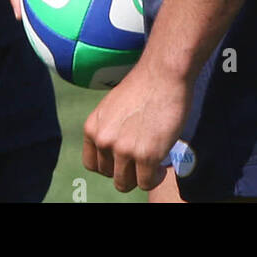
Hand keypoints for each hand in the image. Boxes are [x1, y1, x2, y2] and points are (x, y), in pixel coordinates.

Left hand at [83, 59, 191, 193]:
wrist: (164, 73)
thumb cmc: (144, 86)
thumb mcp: (113, 107)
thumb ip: (109, 128)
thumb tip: (114, 150)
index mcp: (93, 127)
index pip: (92, 164)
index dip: (109, 165)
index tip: (124, 160)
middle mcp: (104, 140)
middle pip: (110, 175)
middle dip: (127, 170)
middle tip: (142, 160)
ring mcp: (124, 149)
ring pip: (125, 183)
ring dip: (140, 177)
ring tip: (153, 164)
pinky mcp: (146, 155)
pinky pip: (145, 182)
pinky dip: (154, 178)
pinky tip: (162, 165)